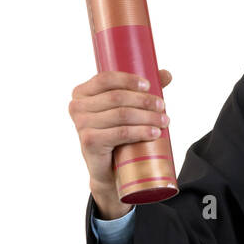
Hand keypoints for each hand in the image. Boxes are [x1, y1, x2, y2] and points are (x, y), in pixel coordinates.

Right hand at [69, 69, 172, 218]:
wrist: (109, 169)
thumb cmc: (117, 134)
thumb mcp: (127, 108)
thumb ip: (143, 90)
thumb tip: (166, 74)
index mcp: (82, 92)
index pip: (105, 79)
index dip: (128, 79)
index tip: (148, 85)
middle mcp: (77, 106)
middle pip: (116, 97)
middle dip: (144, 100)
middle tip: (162, 106)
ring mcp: (81, 124)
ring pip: (122, 115)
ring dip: (147, 117)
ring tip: (164, 121)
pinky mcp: (89, 142)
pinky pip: (121, 133)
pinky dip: (141, 132)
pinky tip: (154, 133)